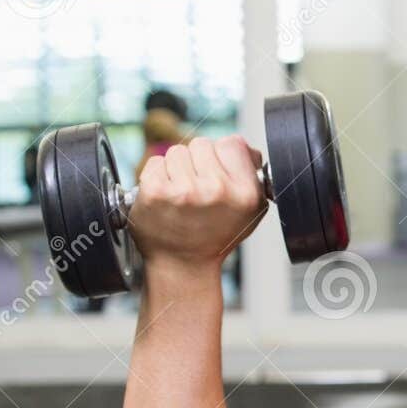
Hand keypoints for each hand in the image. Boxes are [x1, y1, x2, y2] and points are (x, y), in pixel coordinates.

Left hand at [130, 136, 265, 282]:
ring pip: (177, 151)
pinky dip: (157, 176)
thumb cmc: (215, 235)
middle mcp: (217, 190)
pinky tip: (165, 197)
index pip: (232, 143)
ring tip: (181, 195)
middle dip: (198, 162)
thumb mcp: (248, 211)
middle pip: (202, 143)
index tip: (218, 173)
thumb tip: (247, 148)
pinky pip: (156, 163)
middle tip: (198, 190)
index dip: (223, 156)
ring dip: (177, 169)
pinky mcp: (155, 191)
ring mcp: (184, 190)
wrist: (183, 264)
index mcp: (244, 193)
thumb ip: (250, 175)